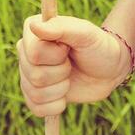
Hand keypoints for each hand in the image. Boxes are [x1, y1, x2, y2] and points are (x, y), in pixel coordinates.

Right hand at [15, 14, 130, 116]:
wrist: (108, 69)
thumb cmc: (97, 46)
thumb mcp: (85, 33)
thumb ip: (61, 28)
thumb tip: (33, 26)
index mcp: (33, 31)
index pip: (34, 53)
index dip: (56, 55)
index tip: (68, 47)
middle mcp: (26, 52)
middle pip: (34, 75)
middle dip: (61, 72)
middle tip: (71, 62)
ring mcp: (28, 75)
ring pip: (35, 93)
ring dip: (61, 88)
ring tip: (70, 76)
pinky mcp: (34, 96)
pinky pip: (36, 109)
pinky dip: (56, 104)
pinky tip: (65, 93)